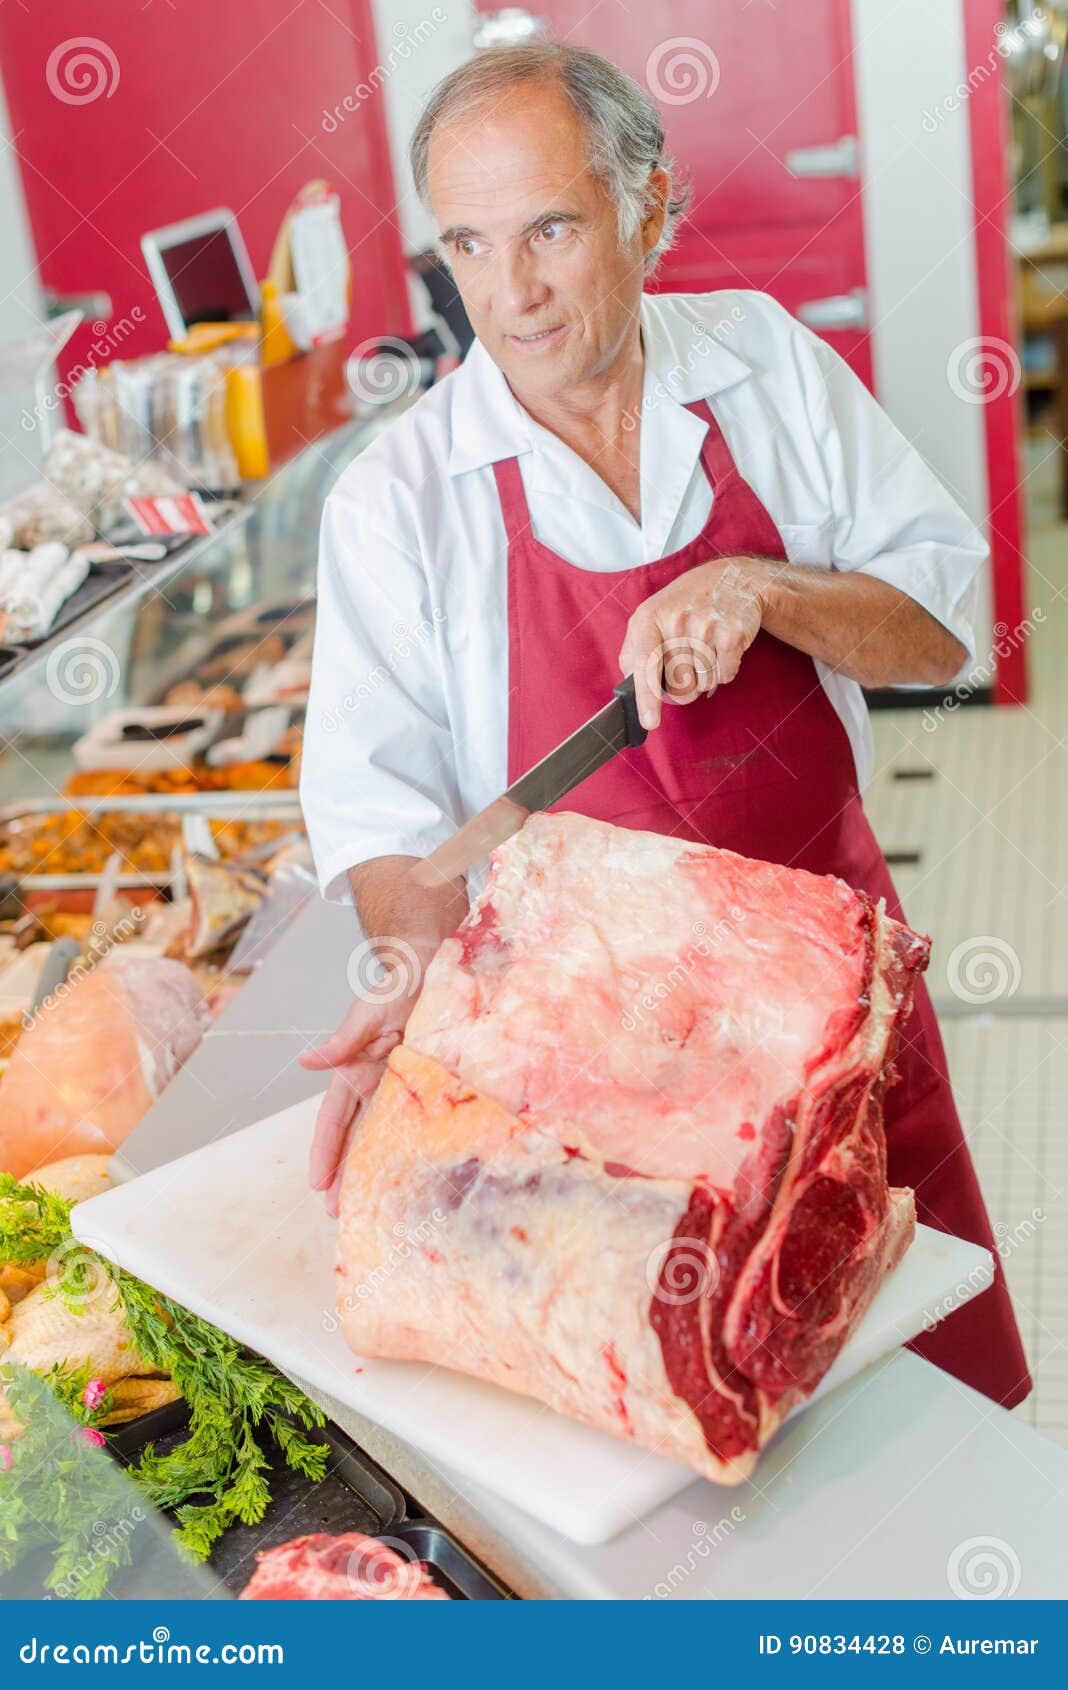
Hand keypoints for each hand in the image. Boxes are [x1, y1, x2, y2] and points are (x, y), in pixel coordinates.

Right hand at [299, 978, 419, 1216]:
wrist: (433, 971)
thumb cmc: (394, 989)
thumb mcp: (365, 1014)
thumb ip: (339, 1043)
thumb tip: (304, 1062)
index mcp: (353, 1072)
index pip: (332, 1120)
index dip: (323, 1151)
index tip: (316, 1183)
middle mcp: (374, 1087)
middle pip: (355, 1138)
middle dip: (345, 1175)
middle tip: (338, 1213)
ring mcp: (402, 1090)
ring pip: (384, 1139)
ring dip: (375, 1171)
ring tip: (370, 1207)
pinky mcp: (429, 1088)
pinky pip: (419, 1125)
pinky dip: (413, 1151)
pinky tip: (414, 1176)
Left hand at [619, 556, 770, 729]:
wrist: (731, 577)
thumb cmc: (685, 604)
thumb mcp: (651, 616)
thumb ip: (635, 651)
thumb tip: (629, 685)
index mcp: (649, 617)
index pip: (645, 664)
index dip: (646, 698)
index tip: (650, 723)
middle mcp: (676, 620)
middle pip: (677, 685)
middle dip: (684, 686)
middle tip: (688, 663)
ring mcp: (705, 626)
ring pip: (702, 684)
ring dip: (705, 677)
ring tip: (706, 648)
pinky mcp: (732, 634)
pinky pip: (725, 676)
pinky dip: (724, 670)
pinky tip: (721, 647)